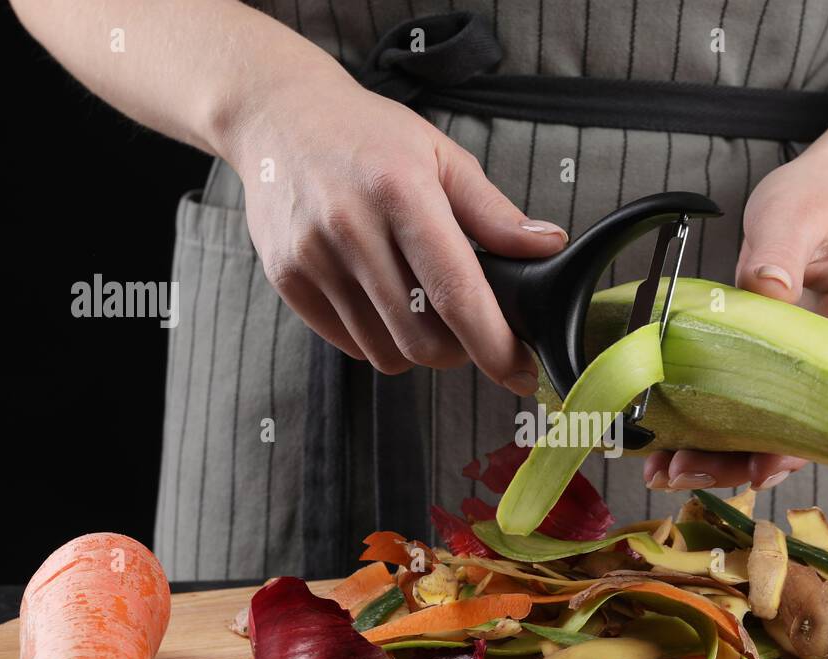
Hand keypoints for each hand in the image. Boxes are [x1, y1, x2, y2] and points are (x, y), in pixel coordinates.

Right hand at [225, 59, 566, 393]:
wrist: (279, 115)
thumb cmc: (370, 136)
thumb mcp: (442, 156)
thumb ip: (494, 212)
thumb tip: (548, 246)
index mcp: (402, 193)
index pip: (457, 293)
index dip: (494, 345)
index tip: (523, 373)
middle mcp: (352, 228)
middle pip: (422, 340)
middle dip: (460, 352)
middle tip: (471, 330)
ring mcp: (313, 257)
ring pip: (385, 352)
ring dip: (418, 348)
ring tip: (424, 308)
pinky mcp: (288, 279)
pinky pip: (350, 343)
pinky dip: (379, 338)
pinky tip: (384, 301)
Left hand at [644, 145, 827, 492]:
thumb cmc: (824, 198)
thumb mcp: (796, 212)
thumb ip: (779, 252)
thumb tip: (764, 291)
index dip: (799, 439)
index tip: (757, 464)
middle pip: (801, 432)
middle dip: (743, 461)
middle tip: (682, 473)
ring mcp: (809, 366)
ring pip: (773, 430)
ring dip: (722, 455)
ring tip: (666, 470)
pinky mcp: (780, 365)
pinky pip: (752, 407)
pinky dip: (715, 428)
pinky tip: (672, 443)